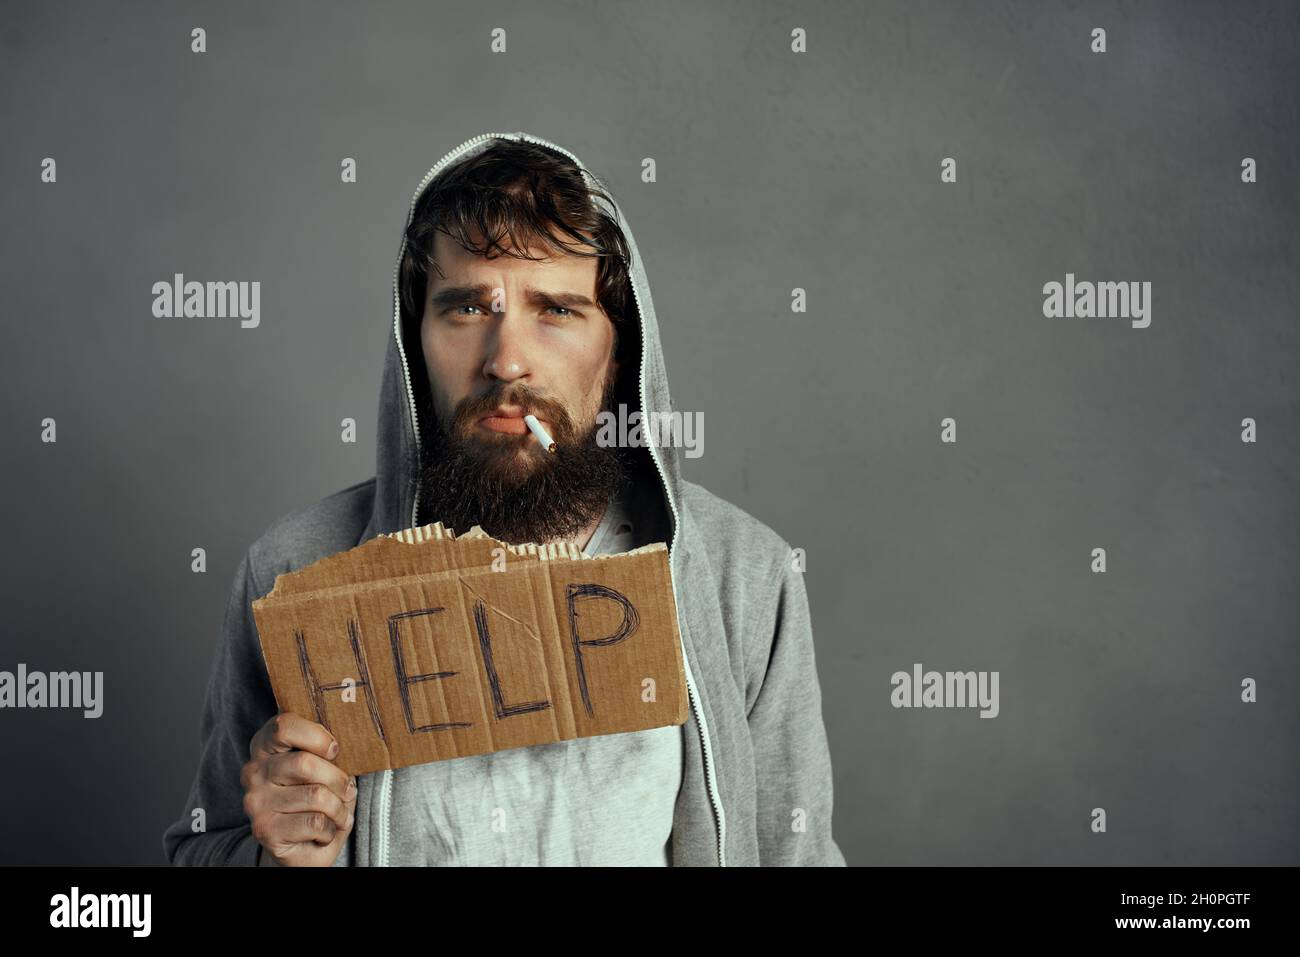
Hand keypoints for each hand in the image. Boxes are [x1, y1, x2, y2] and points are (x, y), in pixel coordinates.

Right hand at [241, 713, 355, 866]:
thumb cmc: (316, 794)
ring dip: (339, 808)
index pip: (284, 726)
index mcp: (265, 746)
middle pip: (305, 763)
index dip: (318, 736)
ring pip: (316, 795)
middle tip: (348, 790)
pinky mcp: (265, 830)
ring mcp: (256, 802)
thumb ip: (326, 749)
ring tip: (340, 814)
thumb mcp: (323, 765)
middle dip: (338, 779)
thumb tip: (344, 745)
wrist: (301, 845)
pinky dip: (331, 828)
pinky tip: (325, 831)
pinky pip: (314, 822)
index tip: (334, 751)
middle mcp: (253, 772)